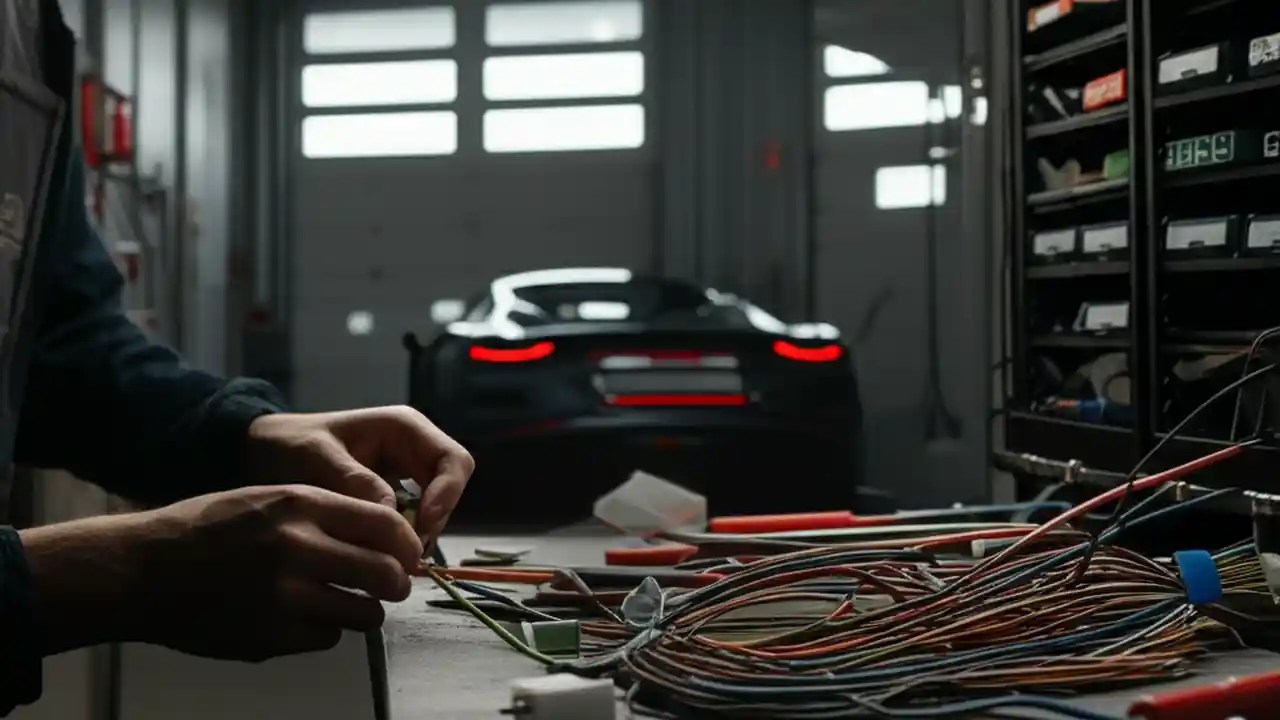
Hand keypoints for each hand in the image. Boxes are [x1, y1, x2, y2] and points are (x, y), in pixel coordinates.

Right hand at [22, 484, 421, 660]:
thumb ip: (325, 512)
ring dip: (365, 611)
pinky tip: (304, 618)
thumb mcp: (268, 497)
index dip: (408, 544)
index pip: (386, 525)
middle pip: (385, 573)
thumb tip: (386, 533)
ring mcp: (283, 596)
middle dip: (396, 583)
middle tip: (392, 586)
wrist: (142, 569)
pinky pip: (327, 638)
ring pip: (364, 613)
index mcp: (300, 505)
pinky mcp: (270, 636)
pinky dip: (324, 631)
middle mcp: (297, 548)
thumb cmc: (206, 528)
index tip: (409, 554)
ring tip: (349, 603)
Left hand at [246, 406, 474, 542]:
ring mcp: (406, 473)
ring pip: (436, 508)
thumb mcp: (315, 458)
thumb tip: (390, 513)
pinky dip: (402, 539)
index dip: (448, 493)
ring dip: (419, 534)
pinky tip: (379, 555)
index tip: (423, 526)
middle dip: (434, 521)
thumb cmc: (289, 445)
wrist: (263, 452)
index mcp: (404, 428)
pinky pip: (414, 519)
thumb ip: (352, 480)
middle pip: (451, 487)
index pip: (453, 460)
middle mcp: (413, 448)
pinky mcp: (394, 496)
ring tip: (387, 559)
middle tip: (404, 554)